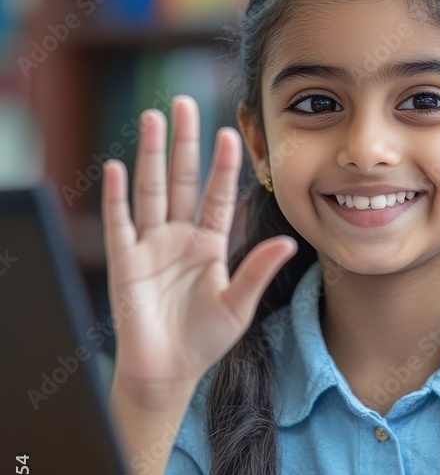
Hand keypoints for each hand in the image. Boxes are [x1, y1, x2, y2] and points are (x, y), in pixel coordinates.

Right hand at [101, 95, 296, 406]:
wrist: (167, 371)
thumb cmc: (205, 339)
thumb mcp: (238, 305)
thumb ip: (257, 271)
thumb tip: (288, 242)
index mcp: (210, 244)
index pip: (218, 195)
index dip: (223, 165)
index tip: (231, 132)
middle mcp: (180, 237)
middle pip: (182, 179)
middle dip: (184, 142)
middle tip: (183, 103)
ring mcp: (150, 245)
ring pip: (151, 190)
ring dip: (150, 155)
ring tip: (152, 118)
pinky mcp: (125, 261)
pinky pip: (119, 223)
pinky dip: (117, 196)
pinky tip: (116, 167)